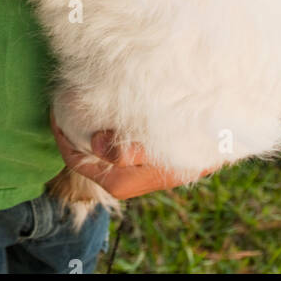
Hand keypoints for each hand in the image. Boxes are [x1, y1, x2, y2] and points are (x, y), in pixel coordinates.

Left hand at [50, 112, 220, 200]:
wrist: (225, 139)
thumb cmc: (190, 143)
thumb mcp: (158, 146)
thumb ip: (127, 149)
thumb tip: (96, 146)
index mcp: (120, 182)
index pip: (76, 160)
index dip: (61, 134)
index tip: (56, 106)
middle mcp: (124, 181)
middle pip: (84, 155)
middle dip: (72, 129)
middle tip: (66, 98)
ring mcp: (134, 171)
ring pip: (98, 149)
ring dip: (88, 126)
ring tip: (81, 98)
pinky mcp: (144, 159)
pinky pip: (113, 144)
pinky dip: (105, 127)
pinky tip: (108, 106)